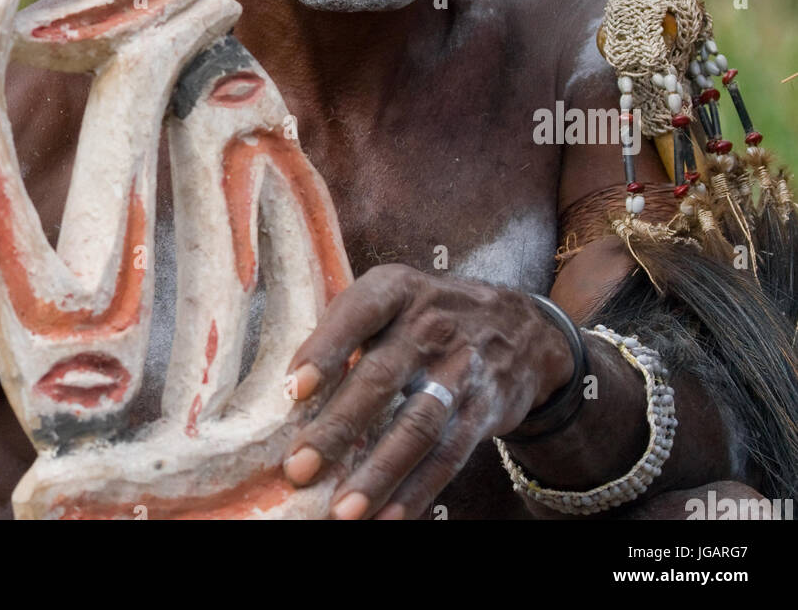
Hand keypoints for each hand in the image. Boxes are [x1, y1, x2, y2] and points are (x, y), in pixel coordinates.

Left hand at [283, 264, 573, 519]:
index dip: (327, 348)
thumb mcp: (395, 297)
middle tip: (300, 467)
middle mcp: (430, 326)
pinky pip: (447, 456)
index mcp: (397, 289)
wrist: (520, 327)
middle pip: (381, 378)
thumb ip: (347, 328)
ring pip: (416, 426)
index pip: (359, 312)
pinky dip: (416, 492)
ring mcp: (460, 370)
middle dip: (339, 427)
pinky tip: (386, 517)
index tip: (293, 388)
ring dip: (377, 473)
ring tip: (342, 510)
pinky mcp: (481, 411)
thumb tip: (288, 386)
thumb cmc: (429, 314)